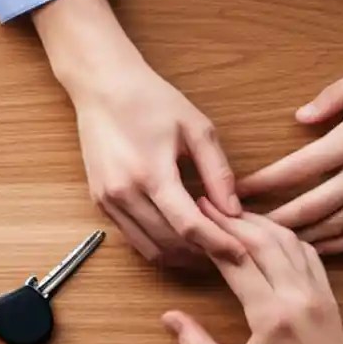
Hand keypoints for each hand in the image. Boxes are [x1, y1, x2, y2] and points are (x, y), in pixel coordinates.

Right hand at [33, 0, 243, 265]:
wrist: (101, 87)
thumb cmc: (150, 100)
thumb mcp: (196, 128)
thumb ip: (218, 172)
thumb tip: (235, 210)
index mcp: (151, 173)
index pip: (189, 226)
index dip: (219, 245)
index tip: (242, 253)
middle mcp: (124, 194)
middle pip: (170, 244)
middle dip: (203, 254)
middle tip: (230, 252)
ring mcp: (108, 202)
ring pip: (150, 249)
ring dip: (181, 256)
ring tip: (209, 248)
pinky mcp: (100, 203)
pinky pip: (134, 239)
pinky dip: (160, 245)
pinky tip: (181, 236)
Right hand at [162, 200, 342, 343]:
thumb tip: (169, 317)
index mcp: (271, 316)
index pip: (236, 259)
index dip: (212, 234)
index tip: (191, 216)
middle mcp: (298, 296)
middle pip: (262, 240)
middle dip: (232, 218)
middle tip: (205, 202)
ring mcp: (318, 295)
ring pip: (288, 241)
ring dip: (259, 222)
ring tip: (231, 212)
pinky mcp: (330, 299)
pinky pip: (309, 254)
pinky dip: (286, 236)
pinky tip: (269, 233)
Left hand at [239, 52, 342, 253]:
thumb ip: (333, 96)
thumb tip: (299, 117)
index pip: (295, 170)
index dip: (261, 186)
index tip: (235, 194)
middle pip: (309, 208)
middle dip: (271, 223)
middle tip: (240, 231)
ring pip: (336, 227)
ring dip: (300, 239)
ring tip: (269, 245)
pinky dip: (338, 244)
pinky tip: (316, 247)